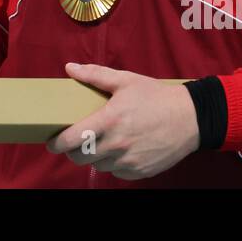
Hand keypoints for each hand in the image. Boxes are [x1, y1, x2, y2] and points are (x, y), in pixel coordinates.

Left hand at [47, 63, 199, 179]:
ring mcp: (129, 161)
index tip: (51, 142)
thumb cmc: (156, 97)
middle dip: (72, 151)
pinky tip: (117, 151)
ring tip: (97, 144)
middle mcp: (117, 144)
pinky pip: (116, 173)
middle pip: (81, 157)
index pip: (73, 139)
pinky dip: (112, 164)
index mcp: (110, 121)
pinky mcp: (140, 172)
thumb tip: (70, 67)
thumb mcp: (125, 80)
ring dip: (93, 157)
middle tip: (74, 142)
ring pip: (98, 166)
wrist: (190, 118)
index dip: (57, 144)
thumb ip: (95, 75)